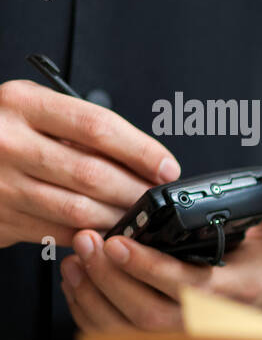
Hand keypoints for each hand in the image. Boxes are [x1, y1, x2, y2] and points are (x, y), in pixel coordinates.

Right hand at [0, 79, 179, 248]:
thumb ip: (81, 129)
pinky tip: (106, 231)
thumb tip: (145, 161)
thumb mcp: (33, 110)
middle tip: (156, 198)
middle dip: (135, 191)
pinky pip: (59, 233)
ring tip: (137, 217)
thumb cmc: (2, 129)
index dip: (141, 151)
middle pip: (92, 173)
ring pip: (79, 210)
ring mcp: (1, 184)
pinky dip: (91, 235)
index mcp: (22, 104)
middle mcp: (8, 141)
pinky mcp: (1, 218)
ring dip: (118, 218)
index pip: (97, 127)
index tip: (167, 168)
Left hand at [60, 176, 261, 331]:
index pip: (190, 290)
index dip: (150, 269)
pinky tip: (78, 279)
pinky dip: (90, 311)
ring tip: (77, 256)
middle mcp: (210, 322)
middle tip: (88, 240)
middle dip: (111, 280)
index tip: (119, 242)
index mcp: (239, 292)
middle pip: (150, 317)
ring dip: (95, 296)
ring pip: (128, 331)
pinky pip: (117, 337)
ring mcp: (183, 334)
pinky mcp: (161, 337)